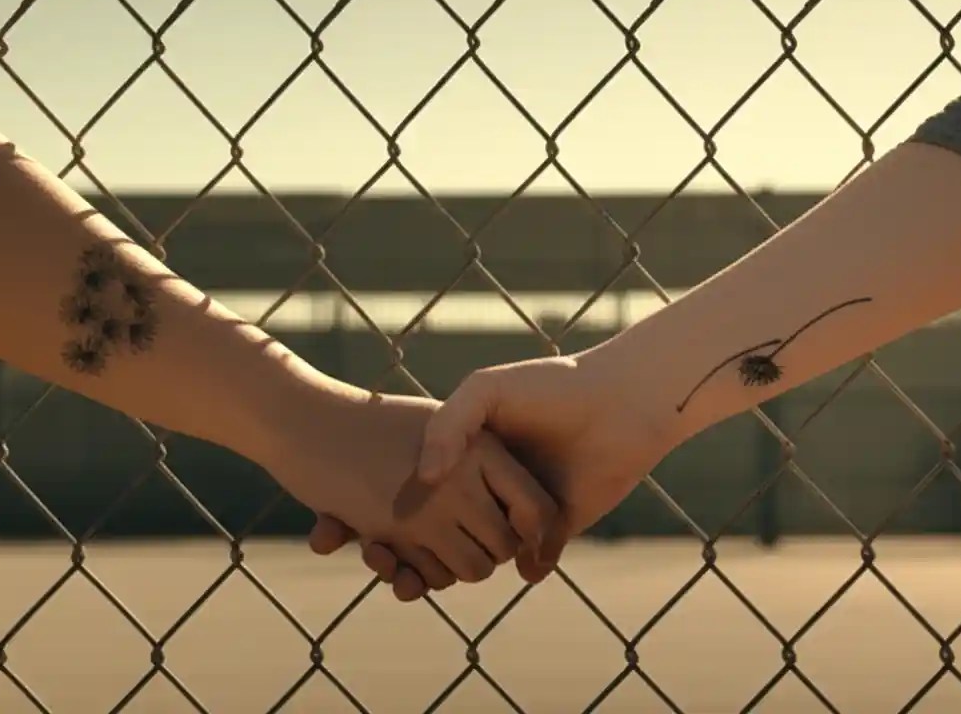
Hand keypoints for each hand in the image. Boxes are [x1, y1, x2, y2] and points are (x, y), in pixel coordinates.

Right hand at [310, 353, 674, 599]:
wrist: (622, 401)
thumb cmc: (552, 387)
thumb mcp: (487, 391)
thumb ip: (449, 424)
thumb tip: (423, 479)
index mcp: (470, 454)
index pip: (411, 489)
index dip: (374, 508)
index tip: (338, 524)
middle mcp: (490, 486)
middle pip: (431, 529)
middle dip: (392, 545)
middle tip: (364, 550)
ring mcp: (520, 510)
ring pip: (468, 554)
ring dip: (433, 568)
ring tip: (394, 570)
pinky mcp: (556, 531)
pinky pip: (523, 563)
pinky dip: (501, 571)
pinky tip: (450, 574)